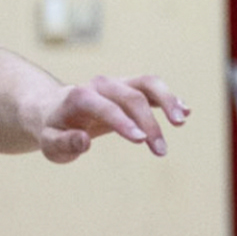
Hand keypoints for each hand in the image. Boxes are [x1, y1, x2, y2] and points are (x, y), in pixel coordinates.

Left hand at [39, 75, 188, 162]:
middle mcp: (101, 85)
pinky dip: (171, 98)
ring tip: (182, 120)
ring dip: (168, 101)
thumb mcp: (49, 143)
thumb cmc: (53, 130)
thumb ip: (64, 143)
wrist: (54, 109)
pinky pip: (153, 88)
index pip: (106, 106)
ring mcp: (118, 84)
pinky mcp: (131, 89)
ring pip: (148, 83)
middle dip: (149, 123)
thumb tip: (84, 141)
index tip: (142, 141)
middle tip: (161, 151)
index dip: (124, 122)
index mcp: (79, 97)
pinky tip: (187, 112)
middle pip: (131, 97)